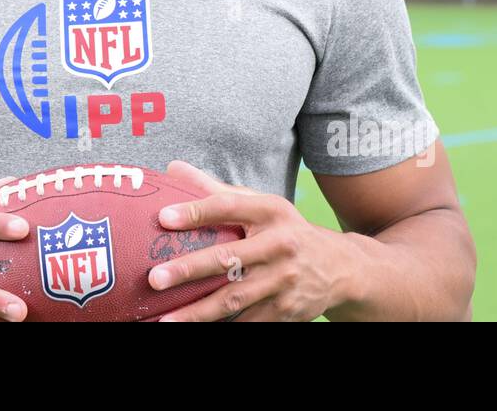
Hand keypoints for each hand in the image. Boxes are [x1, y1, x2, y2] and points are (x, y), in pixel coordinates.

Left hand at [148, 160, 349, 321]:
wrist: (340, 268)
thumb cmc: (286, 231)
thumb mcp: (262, 205)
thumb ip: (217, 191)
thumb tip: (173, 168)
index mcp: (271, 212)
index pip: (228, 207)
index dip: (196, 212)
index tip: (163, 218)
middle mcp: (280, 246)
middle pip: (228, 259)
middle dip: (189, 270)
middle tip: (155, 278)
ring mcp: (284, 282)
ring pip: (234, 299)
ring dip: (198, 312)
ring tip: (165, 320)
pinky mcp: (286, 312)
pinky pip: (247, 321)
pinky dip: (222, 327)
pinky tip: (195, 328)